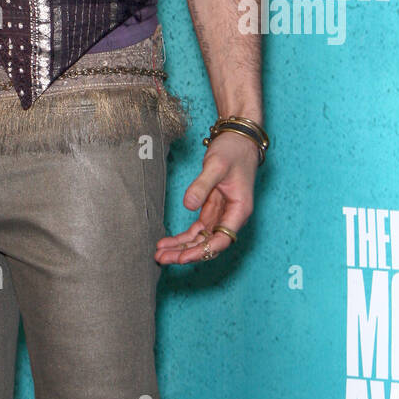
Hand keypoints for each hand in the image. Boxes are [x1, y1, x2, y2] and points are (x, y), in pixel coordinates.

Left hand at [154, 131, 258, 264]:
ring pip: (200, 238)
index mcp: (239, 211)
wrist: (238, 139)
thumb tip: (188, 205)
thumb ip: (202, 185)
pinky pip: (197, 229)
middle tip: (161, 258)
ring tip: (159, 254)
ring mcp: (221, 214)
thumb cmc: (233, 151)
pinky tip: (167, 242)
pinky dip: (182, 237)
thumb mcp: (216, 165)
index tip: (183, 257)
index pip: (221, 240)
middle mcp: (231, 217)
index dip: (202, 250)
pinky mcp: (212, 208)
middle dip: (185, 253)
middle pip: (208, 243)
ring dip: (181, 248)